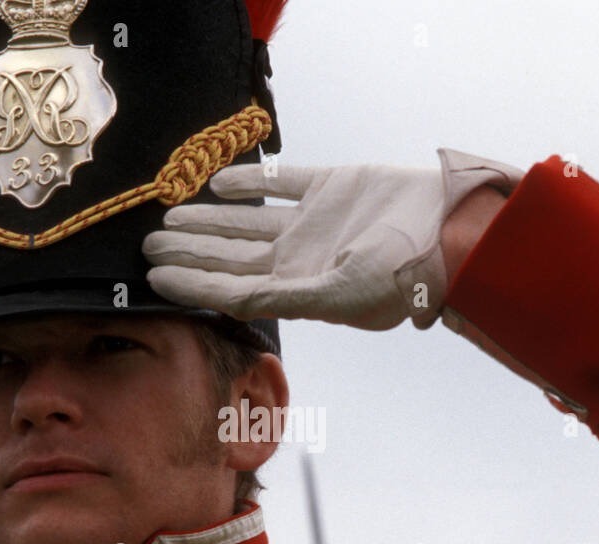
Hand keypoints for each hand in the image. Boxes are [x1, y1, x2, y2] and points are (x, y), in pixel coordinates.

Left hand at [143, 148, 523, 330]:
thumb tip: (232, 305)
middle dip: (190, 254)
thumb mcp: (339, 293)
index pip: (234, 291)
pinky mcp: (331, 188)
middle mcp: (302, 261)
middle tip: (147, 248)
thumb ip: (284, 298)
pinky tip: (217, 185)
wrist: (451, 228)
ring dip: (209, 223)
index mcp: (302, 291)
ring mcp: (315, 225)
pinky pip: (281, 184)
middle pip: (232, 259)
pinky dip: (249, 182)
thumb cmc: (402, 273)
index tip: (154, 280)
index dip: (192, 286)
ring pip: (247, 224)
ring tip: (169, 220)